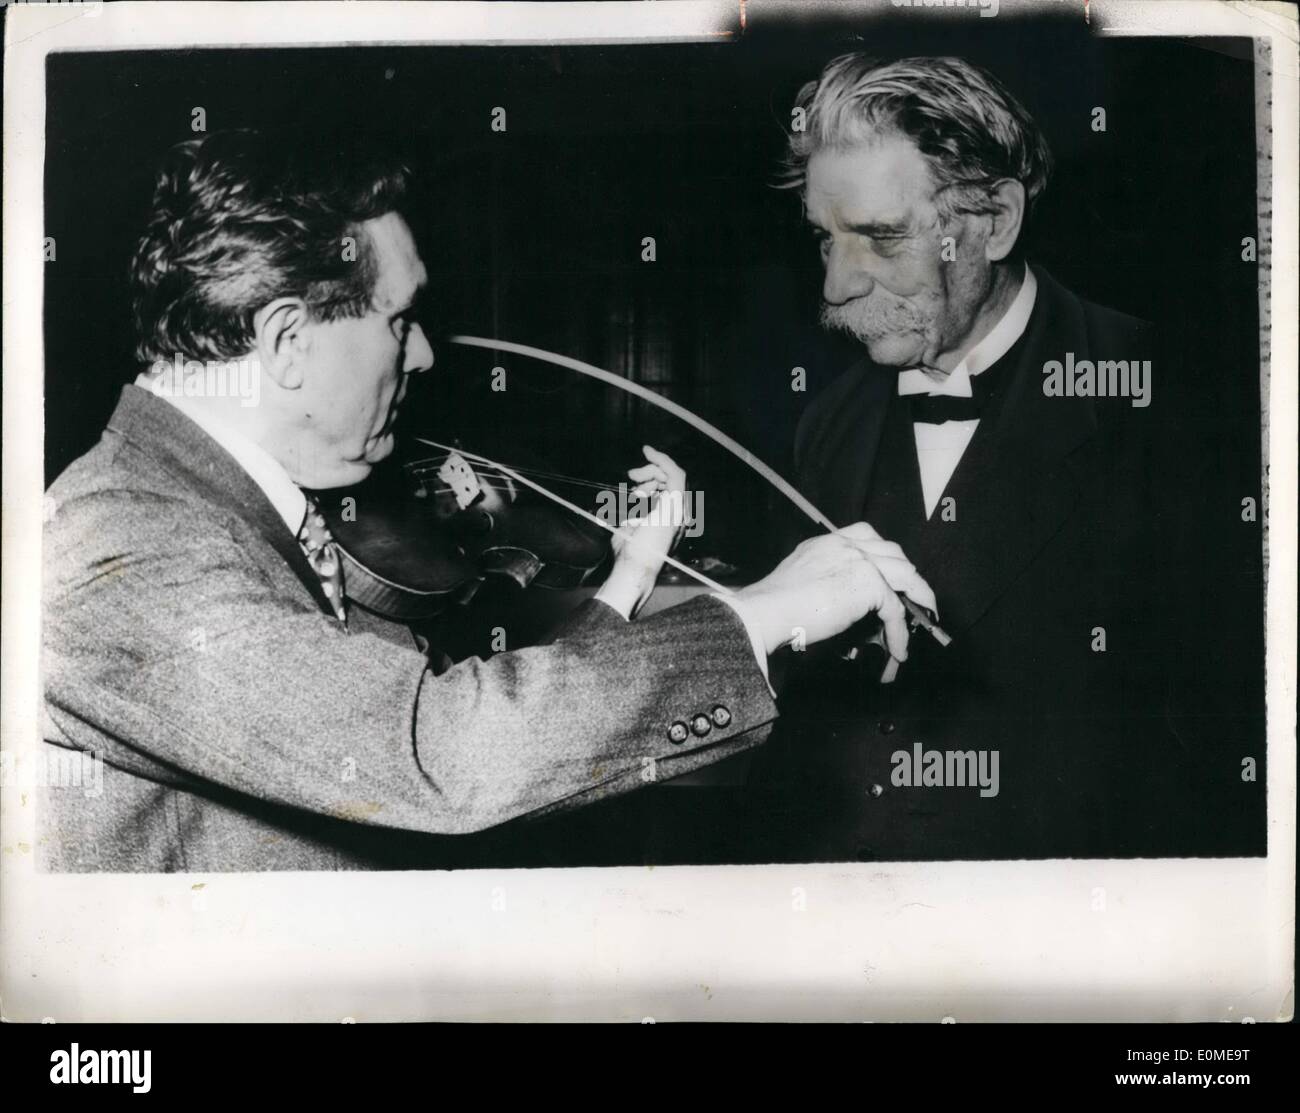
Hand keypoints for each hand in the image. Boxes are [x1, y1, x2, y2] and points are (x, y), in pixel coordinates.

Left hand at [598, 446, 687, 617]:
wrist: (634, 567)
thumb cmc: (628, 554)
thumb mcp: (628, 529)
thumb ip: (630, 517)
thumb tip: (616, 510)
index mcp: (671, 521)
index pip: (667, 492)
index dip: (651, 481)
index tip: (634, 477)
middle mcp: (679, 515)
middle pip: (671, 482)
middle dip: (650, 474)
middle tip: (630, 476)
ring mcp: (679, 510)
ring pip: (673, 476)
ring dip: (652, 469)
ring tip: (632, 476)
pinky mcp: (675, 505)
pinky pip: (675, 475)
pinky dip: (663, 461)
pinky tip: (650, 453)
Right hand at [732, 529, 932, 668]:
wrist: (764, 613)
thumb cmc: (773, 607)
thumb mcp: (804, 580)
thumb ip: (830, 581)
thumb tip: (852, 606)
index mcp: (829, 541)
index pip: (868, 536)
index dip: (887, 557)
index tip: (894, 576)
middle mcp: (845, 544)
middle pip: (894, 553)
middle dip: (908, 577)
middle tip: (915, 600)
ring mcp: (859, 560)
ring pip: (905, 576)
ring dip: (918, 600)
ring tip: (922, 620)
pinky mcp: (868, 583)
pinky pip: (895, 610)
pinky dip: (899, 632)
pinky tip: (897, 648)